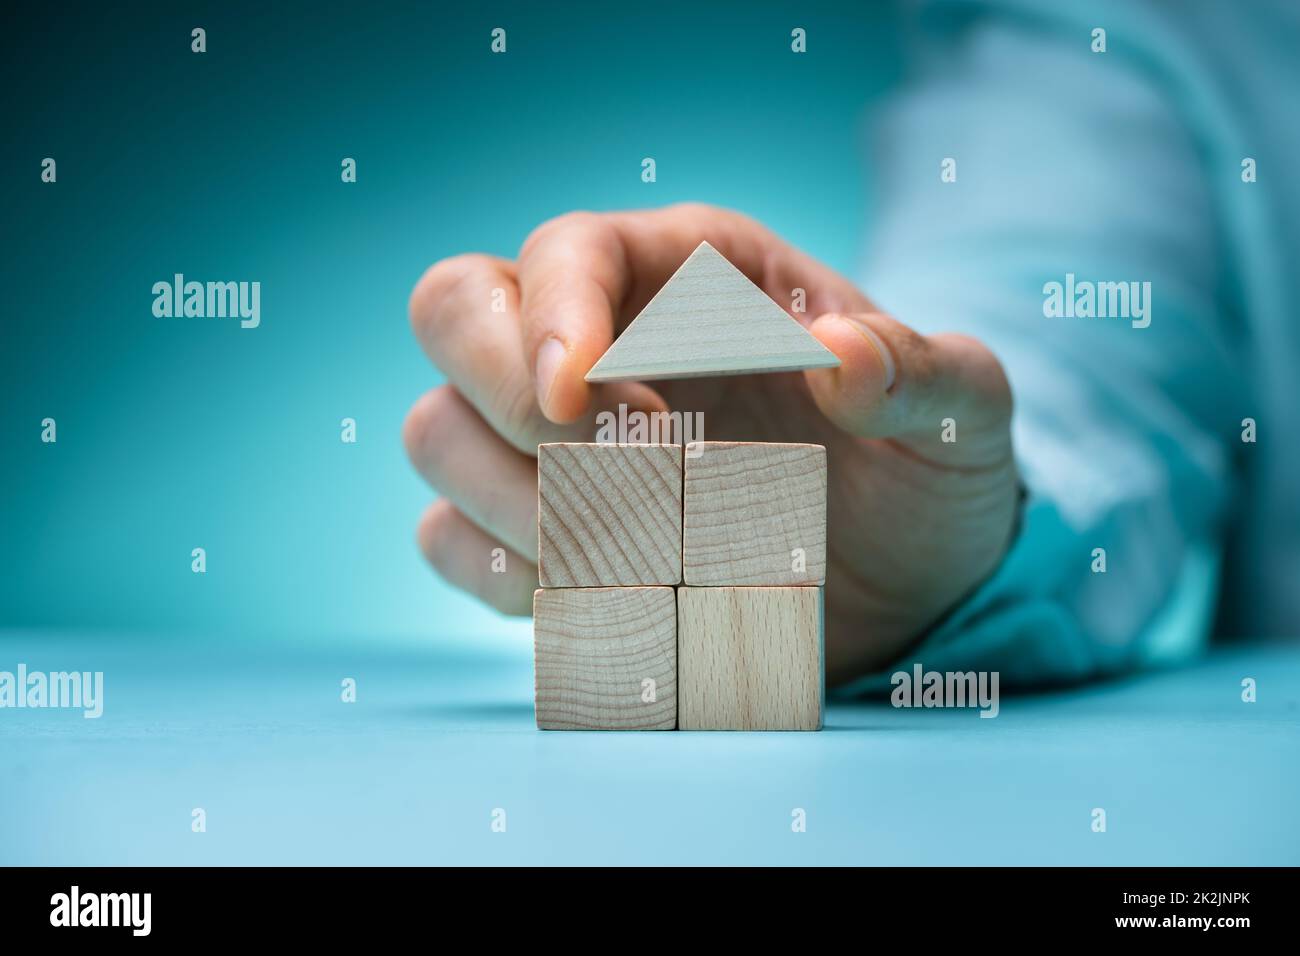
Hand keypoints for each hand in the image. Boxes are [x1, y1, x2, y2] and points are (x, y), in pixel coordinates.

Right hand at [403, 204, 1018, 683]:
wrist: (900, 581)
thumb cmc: (921, 472)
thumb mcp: (961, 415)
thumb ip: (922, 374)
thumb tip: (844, 358)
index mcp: (690, 273)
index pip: (563, 250)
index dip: (552, 315)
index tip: (583, 403)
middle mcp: (599, 343)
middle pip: (452, 310)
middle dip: (508, 396)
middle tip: (622, 477)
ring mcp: (551, 444)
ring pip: (437, 434)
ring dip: (523, 505)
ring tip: (651, 551)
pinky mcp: (534, 535)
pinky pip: (449, 541)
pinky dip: (513, 578)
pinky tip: (612, 595)